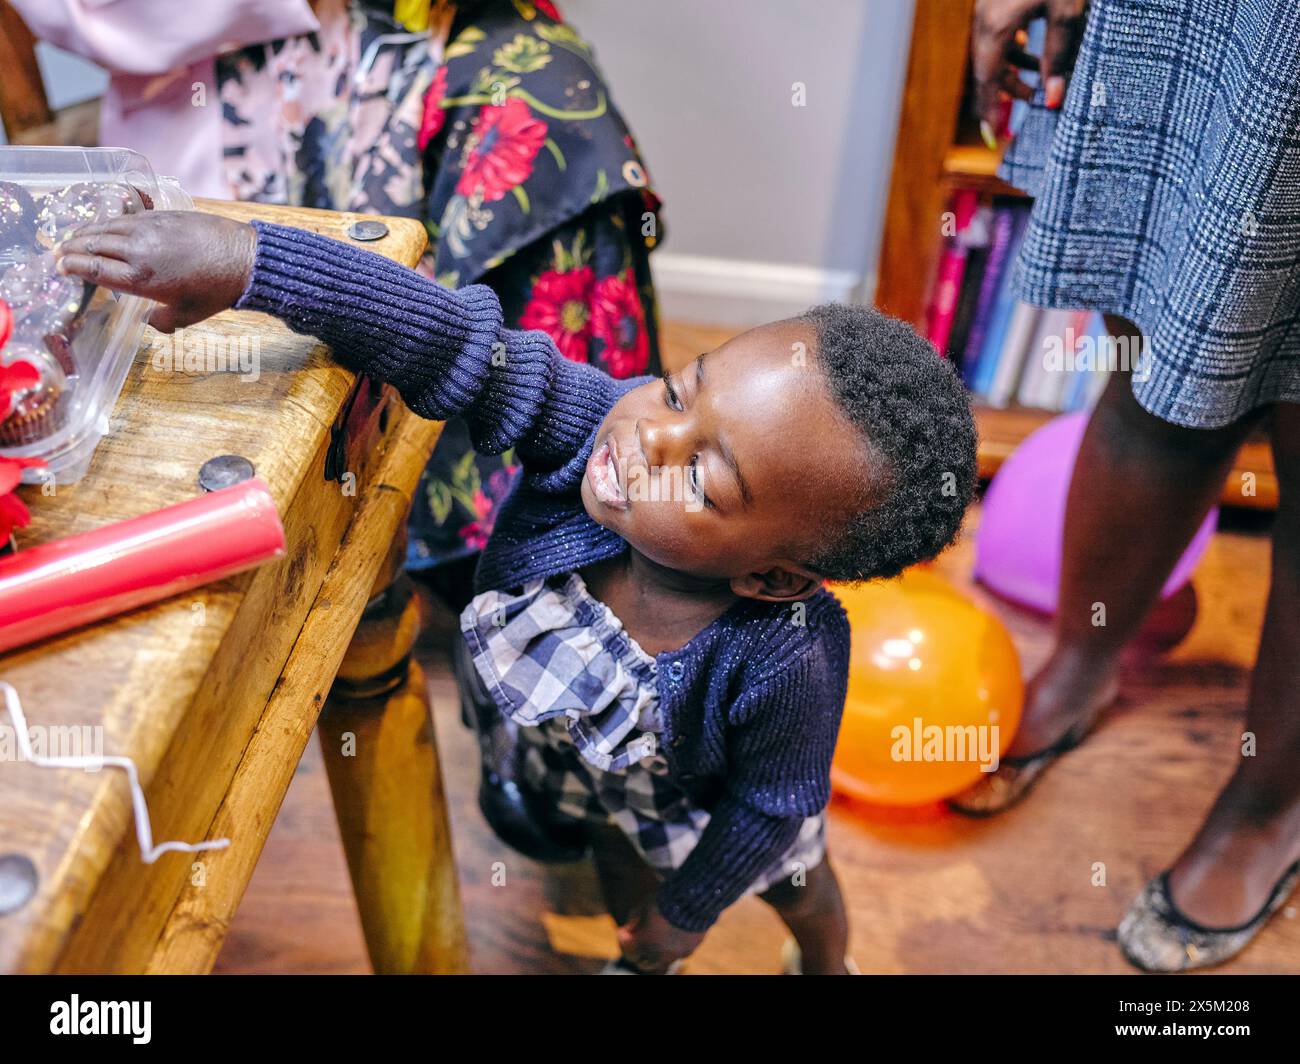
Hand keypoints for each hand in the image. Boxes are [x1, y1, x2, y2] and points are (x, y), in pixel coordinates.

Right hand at [56, 211, 256, 332]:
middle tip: (57, 252)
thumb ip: (160, 321)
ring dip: (85, 232)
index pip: (92, 269)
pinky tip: (103, 225)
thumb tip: (147, 320)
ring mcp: (148, 229)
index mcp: (138, 279)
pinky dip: (108, 221)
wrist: (243, 260)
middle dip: (70, 249)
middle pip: (92, 245)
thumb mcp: (186, 316)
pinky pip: (126, 216)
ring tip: (73, 238)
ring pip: (106, 227)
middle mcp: (136, 251)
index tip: (58, 267)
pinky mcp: (161, 215)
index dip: (70, 266)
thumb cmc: (215, 292)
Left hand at [616, 902, 704, 973]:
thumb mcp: (644, 904)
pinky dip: (671, 949)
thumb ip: (634, 920)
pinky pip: (677, 955)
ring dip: (654, 954)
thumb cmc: (666, 897)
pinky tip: (671, 935)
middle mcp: (661, 953)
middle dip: (637, 953)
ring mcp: (677, 954)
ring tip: (653, 939)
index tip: (623, 931)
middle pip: (643, 964)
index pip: (628, 952)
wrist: (694, 895)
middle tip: (635, 941)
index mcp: (647, 942)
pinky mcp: (690, 949)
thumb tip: (629, 930)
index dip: (623, 941)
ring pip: (661, 963)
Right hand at [972, 0, 1087, 136]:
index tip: (992, 138)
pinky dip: (1011, 48)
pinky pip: (994, 33)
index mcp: (997, 27)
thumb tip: (1053, 100)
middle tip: (1033, 100)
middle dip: (1008, 88)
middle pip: (988, 68)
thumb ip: (1058, 55)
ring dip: (1013, 67)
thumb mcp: (1064, 12)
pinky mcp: (993, 1)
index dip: (990, 110)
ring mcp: (985, 8)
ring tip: (1040, 74)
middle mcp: (983, 20)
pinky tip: (1030, 48)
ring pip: (991, 51)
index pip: (988, 80)